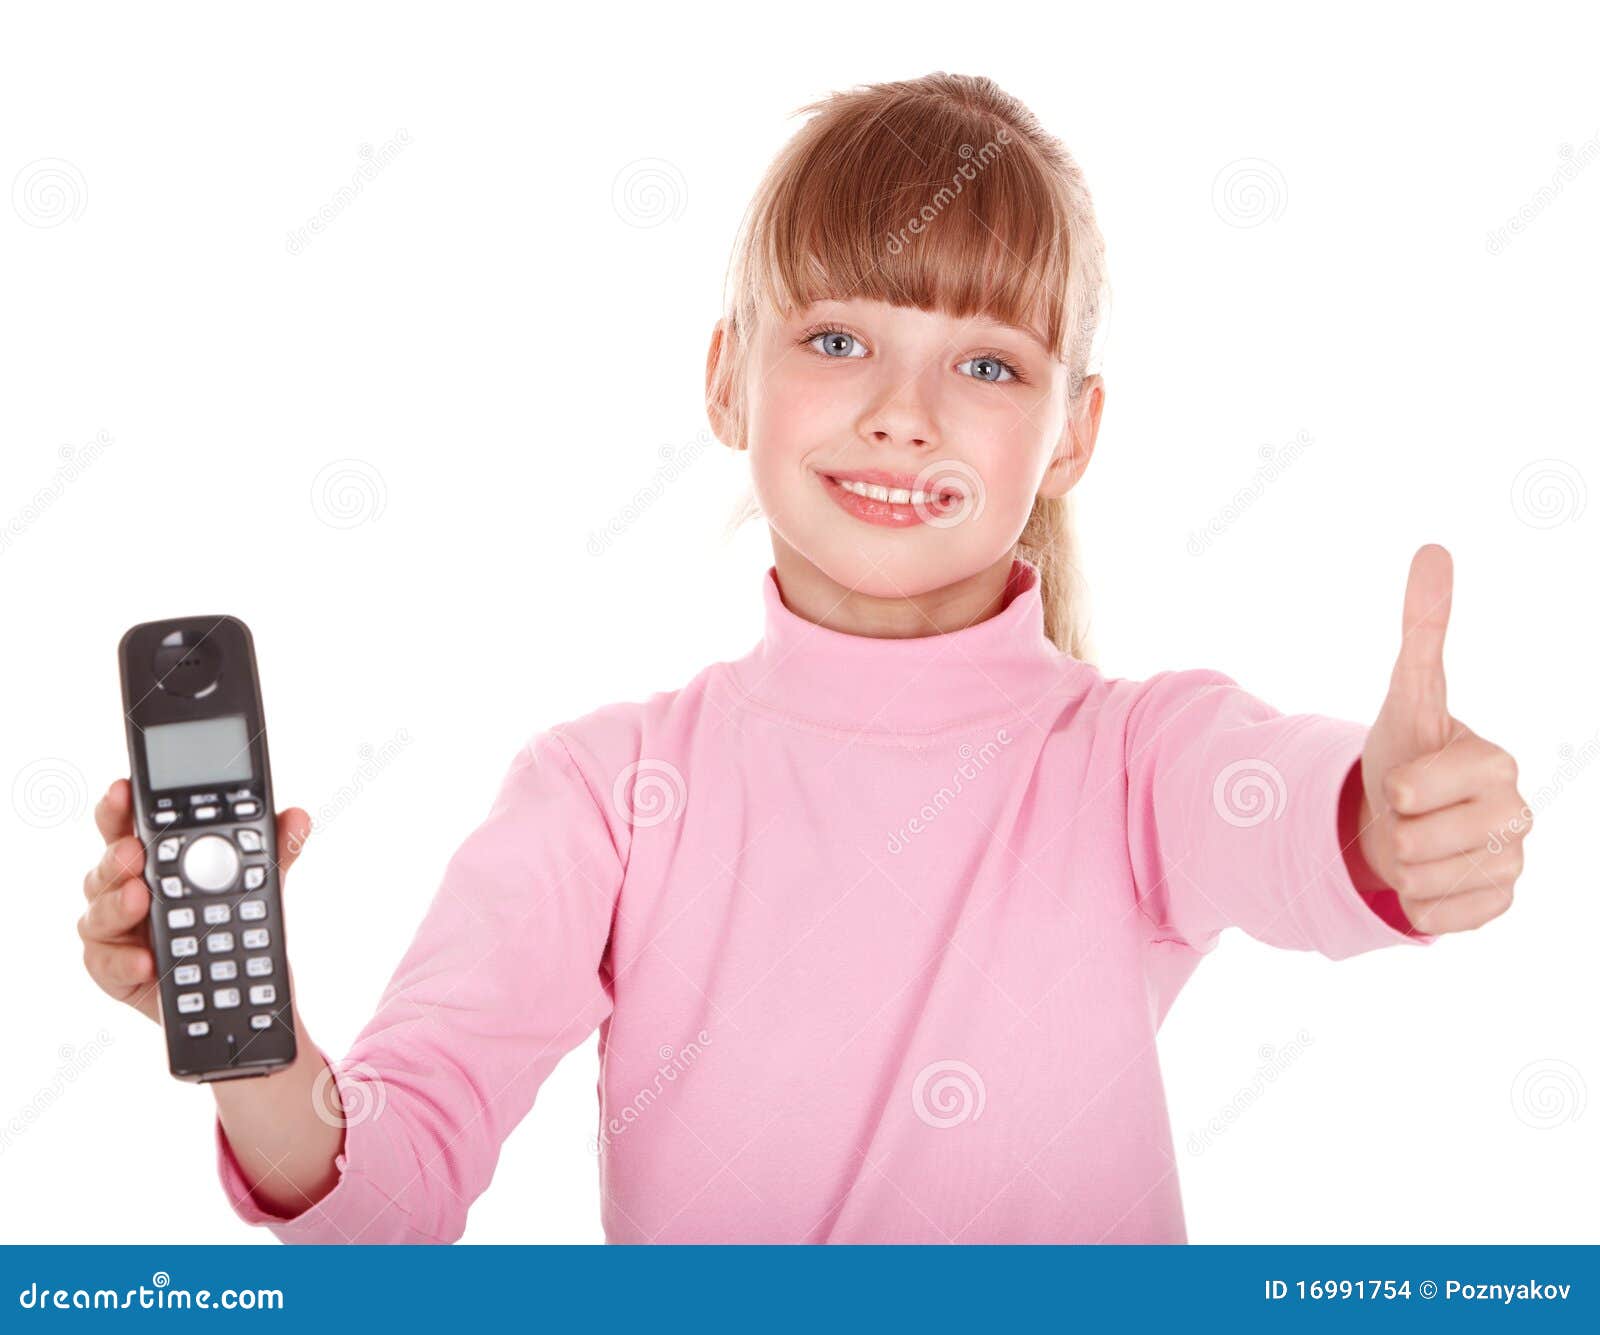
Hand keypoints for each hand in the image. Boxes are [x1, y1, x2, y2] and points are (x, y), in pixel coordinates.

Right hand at [79, 778, 311, 1022]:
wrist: (238, 994)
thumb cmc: (233, 926)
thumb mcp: (259, 886)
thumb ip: (274, 851)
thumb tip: (298, 816)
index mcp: (154, 856)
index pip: (129, 822)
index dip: (121, 804)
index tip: (124, 788)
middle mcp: (125, 885)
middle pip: (107, 862)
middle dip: (117, 853)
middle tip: (134, 850)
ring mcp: (114, 927)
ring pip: (98, 909)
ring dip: (116, 903)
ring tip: (140, 899)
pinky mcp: (111, 968)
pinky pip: (106, 963)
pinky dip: (125, 961)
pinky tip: (146, 961)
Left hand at [1354, 544, 1530, 933]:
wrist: (1403, 818)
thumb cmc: (1406, 753)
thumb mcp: (1407, 694)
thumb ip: (1423, 628)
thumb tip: (1433, 549)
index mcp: (1496, 763)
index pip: (1411, 790)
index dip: (1392, 787)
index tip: (1399, 781)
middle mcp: (1517, 815)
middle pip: (1417, 841)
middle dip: (1394, 830)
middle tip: (1406, 815)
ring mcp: (1513, 864)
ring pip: (1424, 882)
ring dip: (1402, 867)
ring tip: (1416, 842)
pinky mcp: (1498, 905)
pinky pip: (1438, 919)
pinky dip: (1418, 904)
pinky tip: (1429, 877)